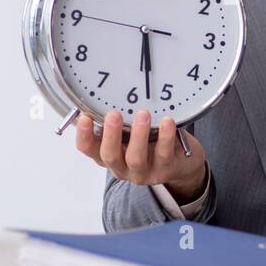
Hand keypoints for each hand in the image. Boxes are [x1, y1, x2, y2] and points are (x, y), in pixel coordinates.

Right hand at [75, 109, 208, 204]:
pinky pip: (163, 154)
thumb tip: (109, 93)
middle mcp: (122, 167)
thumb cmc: (151, 140)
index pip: (88, 149)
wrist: (181, 161)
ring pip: (136, 159)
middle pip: (109, 156)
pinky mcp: (165, 170)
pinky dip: (165, 137)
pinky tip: (167, 121)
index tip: (84, 117)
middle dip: (110, 135)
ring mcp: (143, 172)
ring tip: (143, 114)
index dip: (83, 135)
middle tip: (113, 114)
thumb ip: (119, 120)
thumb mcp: (130, 131)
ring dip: (138, 136)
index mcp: (109, 154)